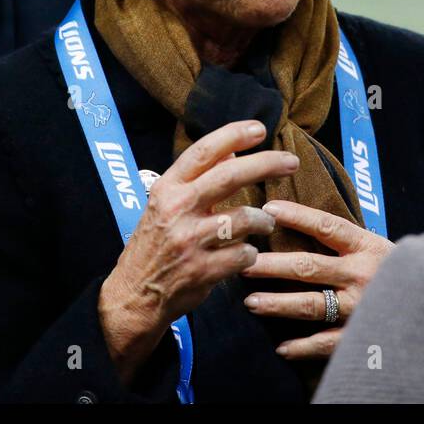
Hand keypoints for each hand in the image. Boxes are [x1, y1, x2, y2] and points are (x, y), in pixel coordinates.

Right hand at [98, 120, 297, 383]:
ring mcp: (189, 241)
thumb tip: (231, 151)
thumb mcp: (165, 205)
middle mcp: (177, 209)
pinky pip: (244, 254)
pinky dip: (250, 253)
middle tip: (291, 162)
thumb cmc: (154, 245)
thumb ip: (196, 178)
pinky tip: (245, 254)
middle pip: (230, 176)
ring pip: (244, 217)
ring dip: (263, 220)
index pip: (203, 152)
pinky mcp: (202, 270)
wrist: (133, 295)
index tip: (259, 129)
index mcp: (167, 188)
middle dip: (266, 163)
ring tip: (266, 223)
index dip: (234, 135)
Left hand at [239, 199, 394, 360]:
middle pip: (308, 266)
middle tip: (243, 263)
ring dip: (279, 304)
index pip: (326, 226)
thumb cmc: (399, 271)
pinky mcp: (364, 334)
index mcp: (367, 246)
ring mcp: (362, 306)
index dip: (296, 216)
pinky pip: (328, 342)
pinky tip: (282, 347)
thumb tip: (303, 223)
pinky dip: (304, 346)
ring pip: (312, 305)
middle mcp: (363, 274)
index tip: (267, 209)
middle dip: (272, 265)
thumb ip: (346, 239)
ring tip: (251, 303)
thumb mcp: (378, 247)